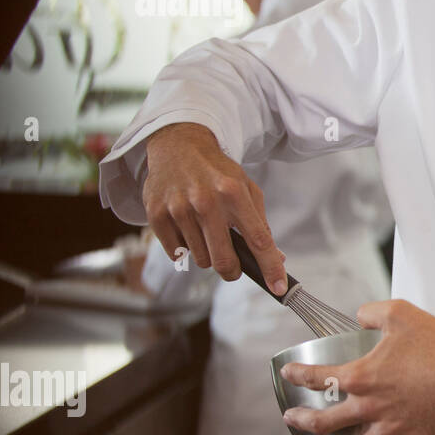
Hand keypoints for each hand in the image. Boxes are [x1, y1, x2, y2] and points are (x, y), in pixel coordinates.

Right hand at [141, 122, 285, 292]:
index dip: (270, 267)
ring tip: (206, 232)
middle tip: (234, 266)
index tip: (278, 287)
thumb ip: (260, 223)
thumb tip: (275, 258)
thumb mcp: (246, 189)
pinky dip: (186, 249)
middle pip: (224, 260)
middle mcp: (206, 202)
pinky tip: (187, 228)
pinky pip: (176, 253)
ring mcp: (178, 209)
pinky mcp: (156, 215)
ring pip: (200, 259)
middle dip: (233, 271)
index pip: (258, 240)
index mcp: (234, 193)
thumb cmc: (217, 172)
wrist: (178, 147)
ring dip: (208, 255)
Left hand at [279, 300, 434, 434]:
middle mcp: (370, 405)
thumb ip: (372, 313)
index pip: (319, 377)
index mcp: (362, 375)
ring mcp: (390, 427)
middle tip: (293, 420)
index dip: (299, 375)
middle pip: (325, 421)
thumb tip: (360, 317)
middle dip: (303, 421)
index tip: (289, 374)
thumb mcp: (400, 314)